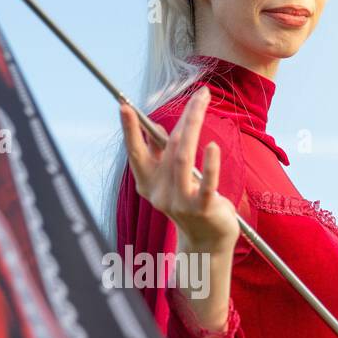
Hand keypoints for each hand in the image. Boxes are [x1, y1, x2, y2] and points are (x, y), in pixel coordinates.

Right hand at [119, 87, 240, 256]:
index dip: (130, 130)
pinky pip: (206, 185)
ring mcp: (179, 203)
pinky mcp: (202, 210)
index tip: (124, 107)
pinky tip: (213, 146)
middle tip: (200, 94)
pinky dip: (210, 165)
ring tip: (203, 105)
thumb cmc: (191, 205)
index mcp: (148, 184)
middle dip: (185, 117)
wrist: (206, 243)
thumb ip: (165, 157)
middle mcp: (159, 193)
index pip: (136, 152)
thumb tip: (158, 128)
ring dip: (193, 128)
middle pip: (169, 148)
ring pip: (183, 160)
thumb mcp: (173, 180)